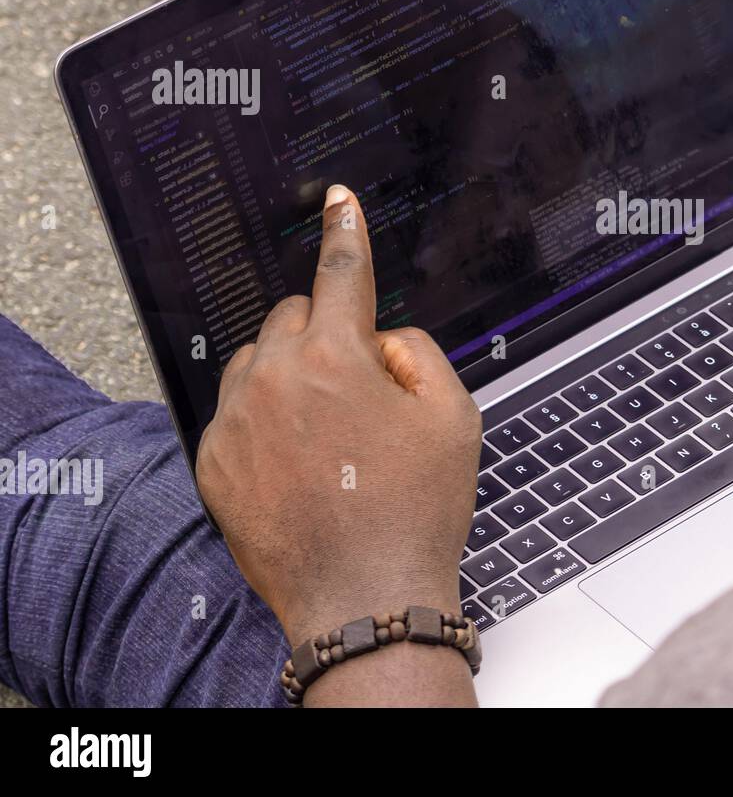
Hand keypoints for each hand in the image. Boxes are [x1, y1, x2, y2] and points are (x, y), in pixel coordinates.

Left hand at [196, 185, 481, 645]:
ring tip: (329, 436)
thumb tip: (379, 340)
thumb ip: (415, 351)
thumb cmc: (416, 511)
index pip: (340, 273)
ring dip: (289, 375)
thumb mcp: (453, 416)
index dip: (345, 231)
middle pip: (293, 317)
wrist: (365, 597)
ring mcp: (235, 423)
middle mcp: (273, 379)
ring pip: (257, 361)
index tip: (337, 201)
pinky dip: (264, 420)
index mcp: (335, 358)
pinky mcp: (212, 464)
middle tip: (361, 392)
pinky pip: (235, 412)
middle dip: (326, 334)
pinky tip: (300, 465)